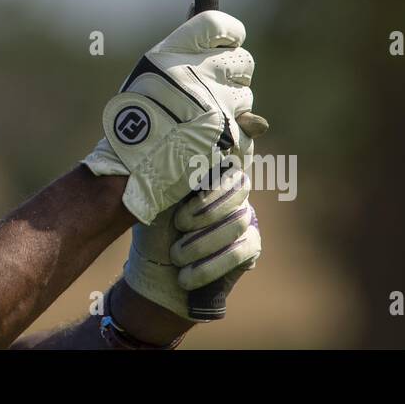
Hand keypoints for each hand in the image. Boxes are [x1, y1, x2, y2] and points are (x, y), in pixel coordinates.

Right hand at [82, 11, 258, 223]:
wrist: (135, 165)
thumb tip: (200, 7)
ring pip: (245, 95)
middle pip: (243, 60)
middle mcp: (201, 72)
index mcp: (175, 52)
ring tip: (202, 120)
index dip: (230, 33)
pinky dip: (235, 133)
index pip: (219, 25)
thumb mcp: (151, 72)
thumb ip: (183, 51)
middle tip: (212, 89)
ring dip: (232, 106)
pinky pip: (247, 126)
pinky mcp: (233, 133)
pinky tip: (210, 140)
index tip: (228, 42)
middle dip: (233, 75)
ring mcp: (220, 103)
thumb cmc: (136, 116)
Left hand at [123, 137, 264, 321]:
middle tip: (178, 225)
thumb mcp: (157, 189)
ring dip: (202, 242)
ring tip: (176, 255)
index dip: (210, 182)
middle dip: (205, 211)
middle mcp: (233, 190)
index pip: (228, 163)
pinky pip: (241, 251)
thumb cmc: (154, 221)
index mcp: (211, 170)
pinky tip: (188, 275)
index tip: (183, 205)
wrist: (154, 267)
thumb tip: (203, 128)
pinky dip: (211, 265)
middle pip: (239, 188)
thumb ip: (173, 159)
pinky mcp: (251, 246)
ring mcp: (245, 216)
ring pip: (238, 221)